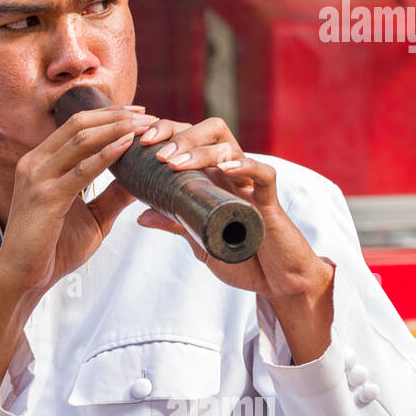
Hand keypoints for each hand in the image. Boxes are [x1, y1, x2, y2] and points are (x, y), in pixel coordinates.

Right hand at [0, 103, 154, 393]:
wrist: (23, 279)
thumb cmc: (53, 250)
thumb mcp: (92, 218)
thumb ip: (112, 196)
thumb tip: (142, 180)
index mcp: (41, 163)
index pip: (76, 126)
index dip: (109, 116)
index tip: (139, 114)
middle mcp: (34, 163)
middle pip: (78, 124)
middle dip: (116, 116)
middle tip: (147, 115)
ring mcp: (37, 178)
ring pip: (80, 140)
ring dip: (115, 129)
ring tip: (145, 126)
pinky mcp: (45, 198)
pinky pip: (80, 170)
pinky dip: (106, 155)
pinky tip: (128, 147)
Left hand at [132, 115, 331, 300]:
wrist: (276, 283)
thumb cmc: (241, 258)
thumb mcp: (200, 240)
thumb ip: (176, 224)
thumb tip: (140, 215)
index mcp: (212, 178)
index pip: (190, 139)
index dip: (166, 132)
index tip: (139, 141)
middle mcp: (231, 175)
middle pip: (210, 132)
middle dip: (180, 134)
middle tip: (156, 151)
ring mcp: (250, 186)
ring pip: (230, 147)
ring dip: (200, 151)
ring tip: (175, 163)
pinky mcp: (270, 203)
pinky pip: (264, 174)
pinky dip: (246, 167)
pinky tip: (225, 168)